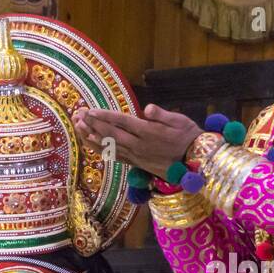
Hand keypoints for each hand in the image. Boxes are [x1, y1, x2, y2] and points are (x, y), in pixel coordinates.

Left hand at [74, 103, 200, 178]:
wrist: (195, 162)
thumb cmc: (189, 137)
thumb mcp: (180, 121)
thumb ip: (162, 115)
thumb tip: (148, 108)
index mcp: (148, 132)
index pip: (122, 122)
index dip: (104, 116)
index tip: (90, 111)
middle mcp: (139, 145)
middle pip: (111, 134)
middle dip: (93, 124)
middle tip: (78, 115)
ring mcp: (137, 156)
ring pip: (109, 146)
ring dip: (92, 136)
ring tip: (78, 128)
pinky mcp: (137, 164)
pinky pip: (115, 156)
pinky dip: (101, 150)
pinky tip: (91, 144)